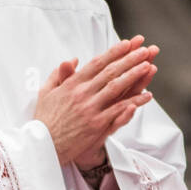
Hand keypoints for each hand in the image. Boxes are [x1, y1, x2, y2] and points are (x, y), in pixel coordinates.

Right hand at [34, 36, 158, 167]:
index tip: (127, 44)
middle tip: (144, 50)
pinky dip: (134, 102)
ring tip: (148, 65)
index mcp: (71, 85)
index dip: (113, 52)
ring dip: (134, 75)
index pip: (96, 64)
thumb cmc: (44, 119)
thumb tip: (71, 61)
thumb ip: (58, 74)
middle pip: (110, 72)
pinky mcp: (96, 124)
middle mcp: (81, 94)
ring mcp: (90, 109)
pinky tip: (146, 96)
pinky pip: (119, 110)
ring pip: (116, 87)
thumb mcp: (45, 92)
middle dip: (129, 59)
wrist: (42, 145)